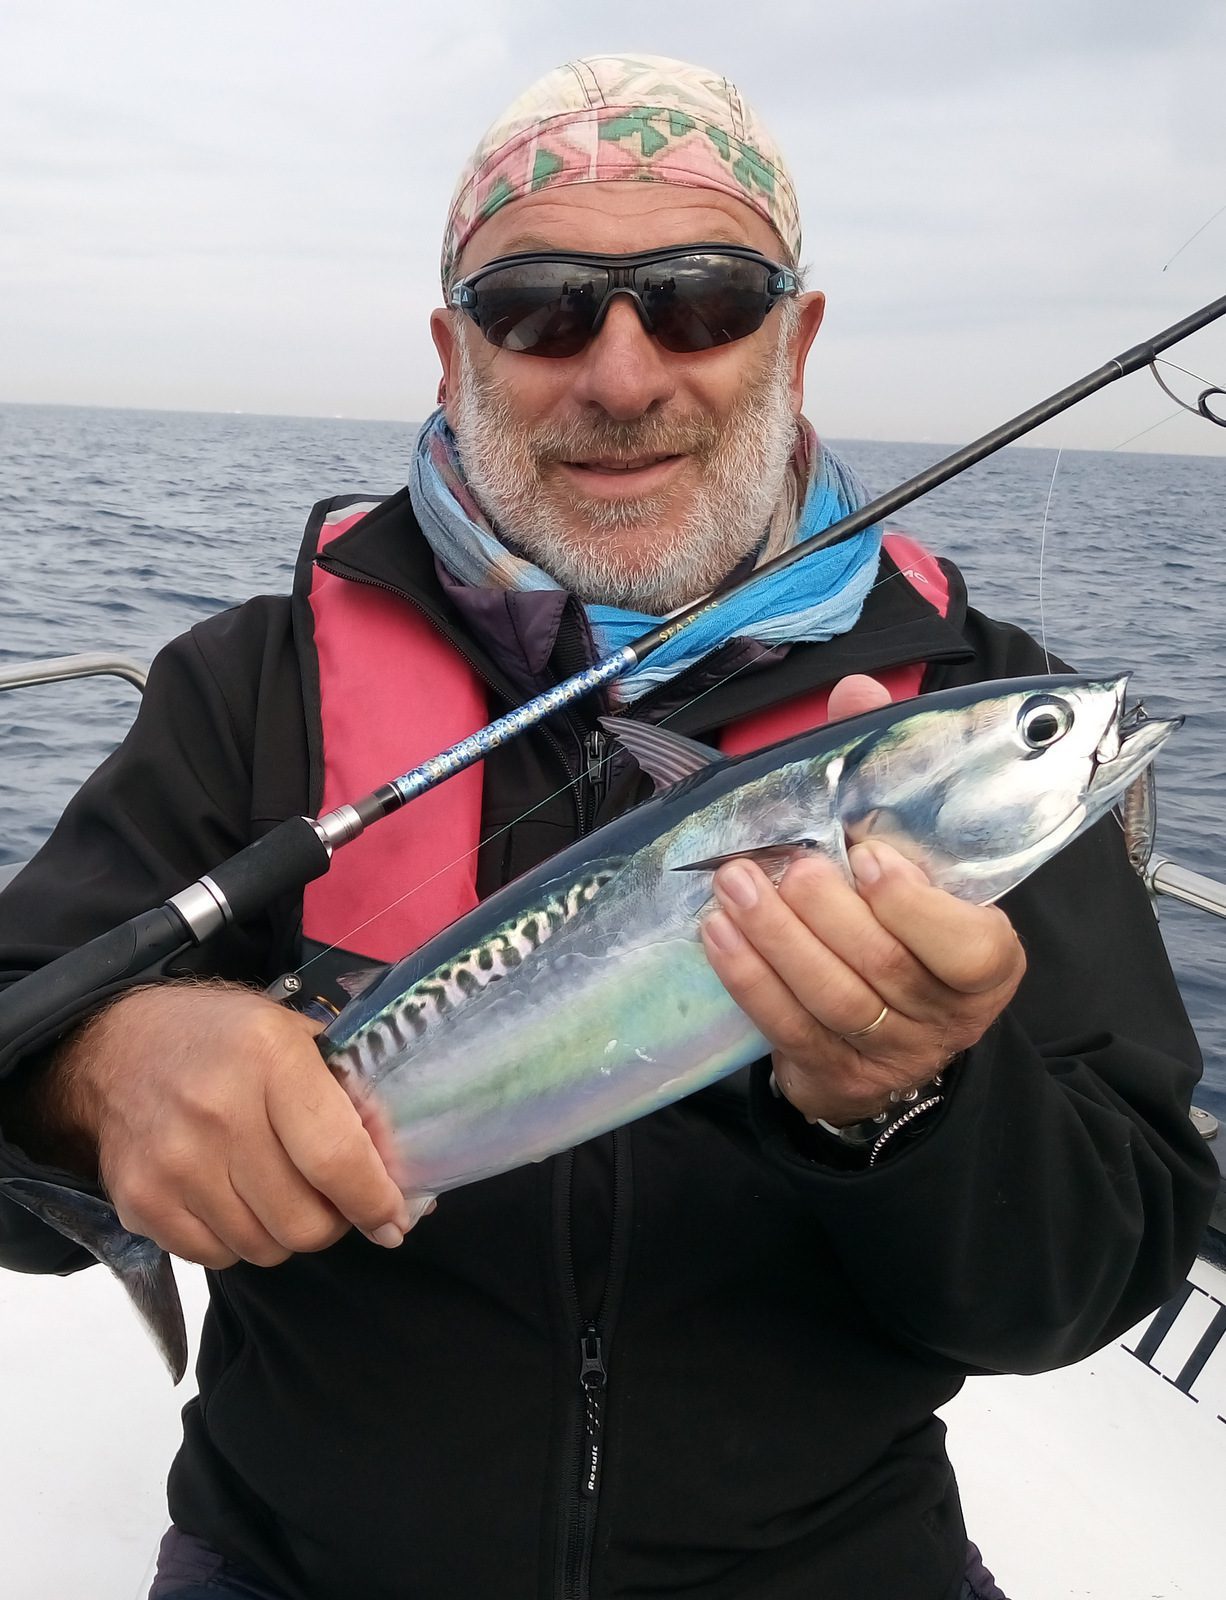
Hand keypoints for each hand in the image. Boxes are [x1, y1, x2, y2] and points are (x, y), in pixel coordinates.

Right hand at [48, 983, 411, 1267]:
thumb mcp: (297, 1037)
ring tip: (280, 1190)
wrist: (118, 1048)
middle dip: (334, 1222)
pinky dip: (238, 1240)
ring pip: (263, 1248)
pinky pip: (216, 1257)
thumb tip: (405, 1179)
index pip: (336, 1158)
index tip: (393, 1221)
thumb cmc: (227, 1040)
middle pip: (303, 1222)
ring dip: (285, 1232)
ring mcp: (174, 1163)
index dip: (374, 1201)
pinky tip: (234, 1197)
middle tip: (335, 1201)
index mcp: (270, 1058)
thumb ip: (351, 1099)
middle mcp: (218, 1112)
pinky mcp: (141, 1201)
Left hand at [699, 674, 1025, 1125]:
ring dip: (774, 938)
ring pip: (829, 999)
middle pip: (884, 967)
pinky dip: (747, 977)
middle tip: (785, 864)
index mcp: (984, 959)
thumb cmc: (903, 922)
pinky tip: (716, 932)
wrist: (890, 1034)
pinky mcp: (830, 1074)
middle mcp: (944, 1013)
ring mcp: (887, 1051)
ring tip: (733, 882)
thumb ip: (888, 773)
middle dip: (825, 912)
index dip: (915, 906)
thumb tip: (856, 690)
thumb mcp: (916, 857)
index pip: (969, 946)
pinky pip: (784, 1027)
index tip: (870, 855)